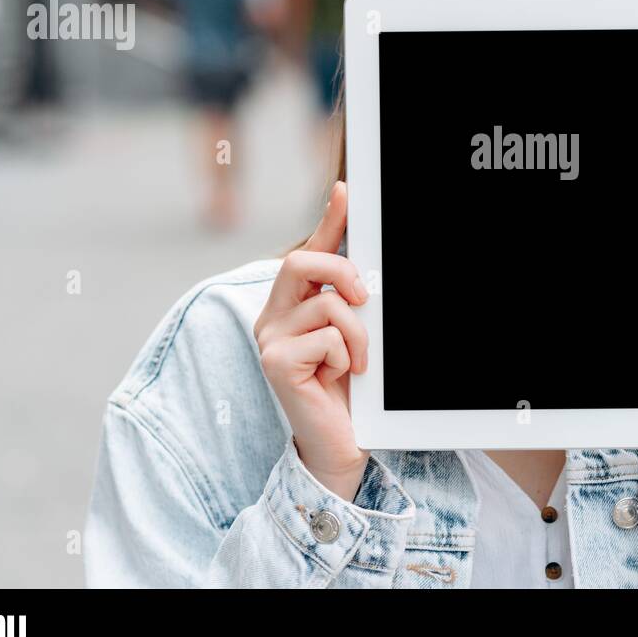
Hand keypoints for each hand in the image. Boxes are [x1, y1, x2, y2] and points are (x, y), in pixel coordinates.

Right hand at [253, 181, 370, 500]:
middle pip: (301, 261)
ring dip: (358, 333)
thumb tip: (368, 264)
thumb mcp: (354, 334)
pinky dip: (346, 356)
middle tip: (366, 300)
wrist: (341, 445)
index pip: (308, 250)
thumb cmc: (349, 391)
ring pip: (327, 304)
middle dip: (343, 272)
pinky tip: (340, 378)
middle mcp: (272, 316)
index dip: (329, 219)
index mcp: (291, 305)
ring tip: (358, 361)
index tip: (345, 190)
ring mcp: (269, 339)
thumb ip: (353, 299)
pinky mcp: (274, 363)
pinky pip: (326, 337)